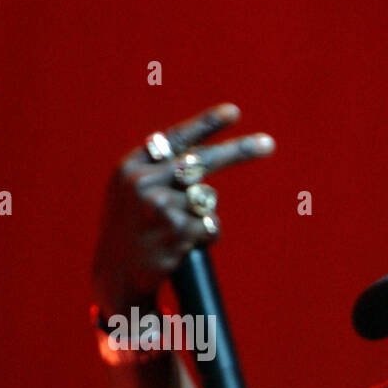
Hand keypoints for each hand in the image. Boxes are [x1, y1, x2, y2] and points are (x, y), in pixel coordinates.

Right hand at [91, 102, 274, 316]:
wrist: (117, 276)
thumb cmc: (133, 234)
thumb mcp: (133, 196)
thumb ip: (160, 175)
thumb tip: (202, 162)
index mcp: (131, 168)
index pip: (174, 140)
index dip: (205, 124)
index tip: (233, 112)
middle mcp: (142, 181)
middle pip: (201, 161)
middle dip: (239, 152)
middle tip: (269, 144)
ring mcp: (159, 204)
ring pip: (208, 200)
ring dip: (205, 217)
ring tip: (178, 234)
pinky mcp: (176, 228)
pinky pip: (211, 225)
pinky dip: (208, 236)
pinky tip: (184, 246)